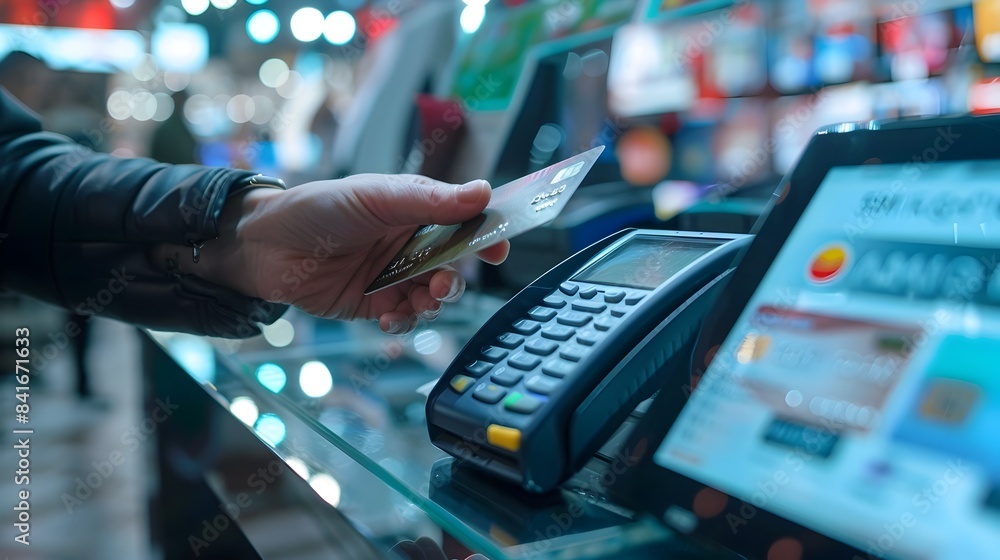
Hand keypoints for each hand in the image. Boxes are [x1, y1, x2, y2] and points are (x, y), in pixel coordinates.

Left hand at [194, 174, 508, 333]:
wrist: (264, 245)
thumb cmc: (318, 207)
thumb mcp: (378, 196)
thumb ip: (431, 199)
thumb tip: (483, 192)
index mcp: (415, 211)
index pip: (464, 222)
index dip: (486, 235)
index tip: (499, 248)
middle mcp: (409, 244)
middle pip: (454, 266)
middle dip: (455, 279)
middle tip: (442, 283)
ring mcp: (392, 276)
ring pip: (433, 296)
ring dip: (433, 302)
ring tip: (418, 299)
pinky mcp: (372, 304)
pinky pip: (404, 318)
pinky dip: (405, 321)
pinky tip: (391, 316)